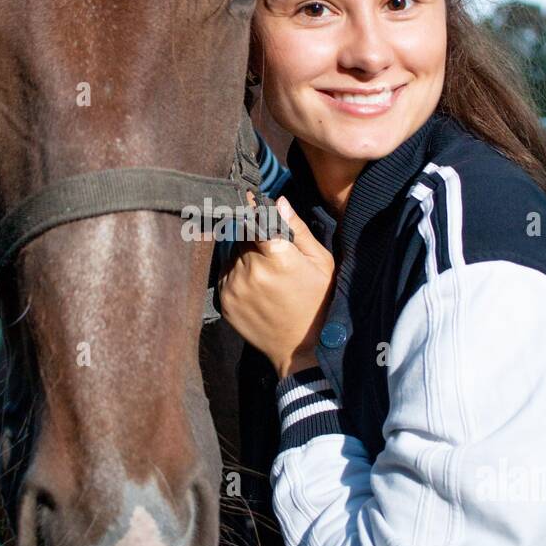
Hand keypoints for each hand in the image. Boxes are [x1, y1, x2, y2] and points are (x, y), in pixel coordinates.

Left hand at [217, 191, 335, 378]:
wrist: (302, 350)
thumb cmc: (318, 302)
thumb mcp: (320, 263)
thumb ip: (297, 230)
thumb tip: (279, 201)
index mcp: (277, 256)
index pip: (255, 218)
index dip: (250, 206)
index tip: (246, 195)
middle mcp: (250, 269)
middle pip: (244, 236)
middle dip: (255, 239)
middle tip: (274, 255)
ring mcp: (233, 286)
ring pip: (233, 255)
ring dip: (245, 258)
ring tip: (268, 277)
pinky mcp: (224, 300)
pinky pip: (225, 274)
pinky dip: (237, 275)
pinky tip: (257, 289)